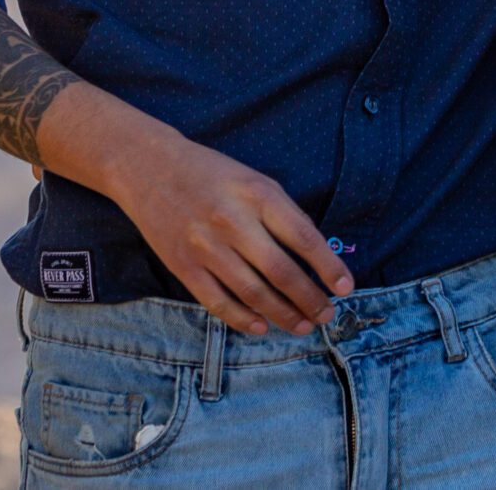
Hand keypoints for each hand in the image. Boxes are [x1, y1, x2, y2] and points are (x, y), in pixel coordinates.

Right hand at [105, 129, 354, 337]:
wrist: (150, 168)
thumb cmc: (213, 174)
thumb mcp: (256, 181)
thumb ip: (283, 214)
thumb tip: (315, 256)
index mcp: (258, 195)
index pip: (303, 237)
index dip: (328, 267)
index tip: (346, 287)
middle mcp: (233, 222)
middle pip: (281, 271)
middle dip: (309, 299)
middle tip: (326, 315)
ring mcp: (205, 247)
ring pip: (252, 292)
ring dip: (281, 314)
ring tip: (302, 325)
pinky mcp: (182, 266)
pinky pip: (217, 301)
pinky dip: (242, 319)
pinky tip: (262, 327)